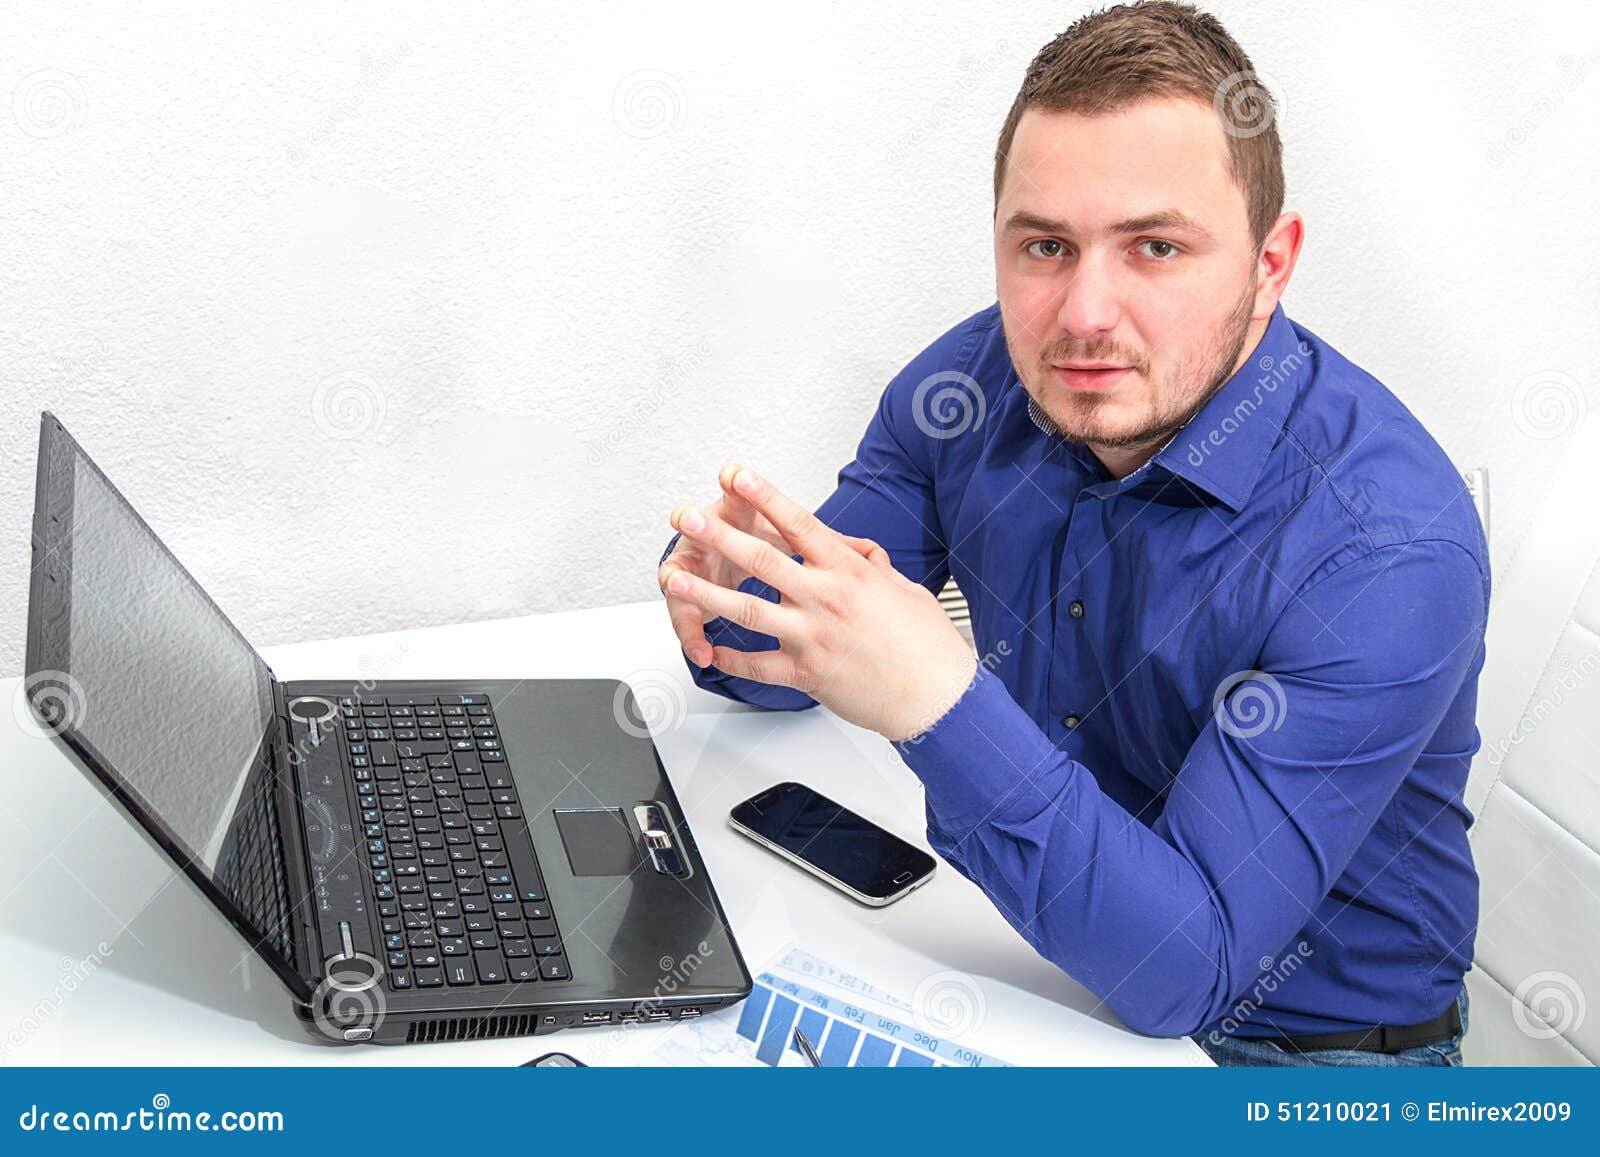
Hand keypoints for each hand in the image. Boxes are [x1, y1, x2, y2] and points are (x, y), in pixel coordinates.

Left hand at [662, 465, 977, 741]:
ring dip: (706, 593)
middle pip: (761, 559)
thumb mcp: (902, 585)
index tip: (735, 477)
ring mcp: (812, 637)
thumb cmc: (925, 645)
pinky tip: (708, 649)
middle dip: (717, 535)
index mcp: (849, 571)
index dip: (763, 496)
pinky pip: (757, 665)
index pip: (798, 523)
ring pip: (747, 609)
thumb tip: (849, 547)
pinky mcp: (806, 673)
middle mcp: (826, 599)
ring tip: (676, 580)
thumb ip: (868, 562)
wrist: (935, 696)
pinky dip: (729, 657)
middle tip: (687, 518)